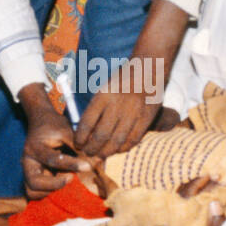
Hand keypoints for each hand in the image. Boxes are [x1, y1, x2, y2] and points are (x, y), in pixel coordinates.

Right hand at [19, 84, 83, 198]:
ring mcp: (29, 172)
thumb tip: (94, 162)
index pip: (53, 160)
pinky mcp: (34, 178)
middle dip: (54, 185)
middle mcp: (28, 163)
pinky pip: (38, 193)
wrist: (40, 122)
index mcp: (35, 148)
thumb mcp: (66, 130)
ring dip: (50, 191)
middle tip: (71, 179)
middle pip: (34, 183)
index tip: (87, 166)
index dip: (72, 164)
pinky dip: (49, 192)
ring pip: (33, 192)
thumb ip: (78, 146)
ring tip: (66, 181)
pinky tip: (63, 183)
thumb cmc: (54, 126)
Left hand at [77, 0, 188, 155]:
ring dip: (106, 152)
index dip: (80, 137)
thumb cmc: (122, 80)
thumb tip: (85, 132)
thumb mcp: (104, 89)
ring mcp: (133, 113)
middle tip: (87, 153)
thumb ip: (96, 109)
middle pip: (100, 135)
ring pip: (116, 141)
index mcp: (103, 96)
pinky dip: (124, 148)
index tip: (77, 144)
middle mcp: (117, 105)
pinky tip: (118, 150)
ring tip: (100, 155)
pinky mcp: (146, 118)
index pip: (86, 122)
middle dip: (91, 149)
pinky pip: (133, 139)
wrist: (148, 69)